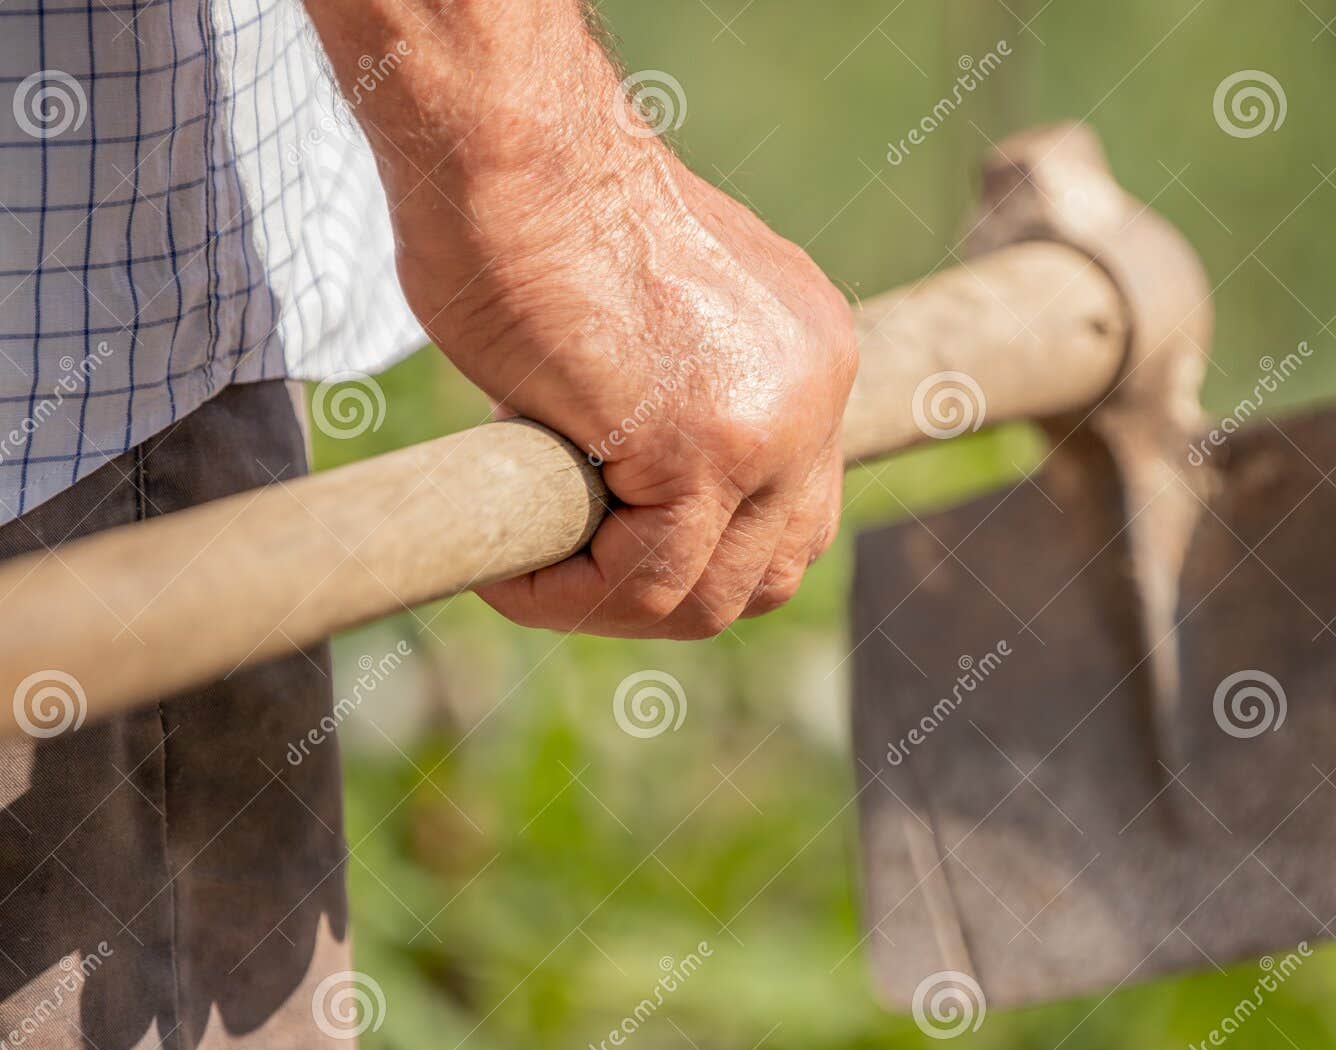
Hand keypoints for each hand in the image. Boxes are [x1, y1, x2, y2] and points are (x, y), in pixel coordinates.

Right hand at [304, 0, 857, 638]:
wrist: (506, 144)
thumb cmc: (534, 212)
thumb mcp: (646, 324)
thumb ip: (671, 404)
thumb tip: (622, 496)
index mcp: (808, 353)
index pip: (791, 510)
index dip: (700, 555)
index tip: (609, 553)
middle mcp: (814, 388)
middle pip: (773, 566)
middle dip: (668, 596)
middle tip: (571, 577)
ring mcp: (771, 422)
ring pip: (714, 593)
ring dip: (614, 605)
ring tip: (532, 572)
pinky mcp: (704, 448)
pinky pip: (646, 580)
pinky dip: (572, 598)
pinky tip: (513, 575)